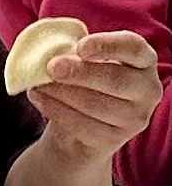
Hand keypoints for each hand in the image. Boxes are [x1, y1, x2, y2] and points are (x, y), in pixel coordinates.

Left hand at [29, 30, 162, 165]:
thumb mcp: (86, 63)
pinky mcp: (115, 140)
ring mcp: (135, 117)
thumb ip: (77, 55)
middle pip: (115, 79)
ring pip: (96, 104)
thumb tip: (53, 53)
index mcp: (144, 60)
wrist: (80, 128)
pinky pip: (83, 126)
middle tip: (51, 67)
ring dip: (62, 93)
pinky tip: (39, 99)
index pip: (133, 48)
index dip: (107, 46)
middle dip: (80, 73)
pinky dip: (56, 111)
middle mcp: (147, 89)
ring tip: (38, 84)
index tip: (80, 46)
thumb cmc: (85, 83)